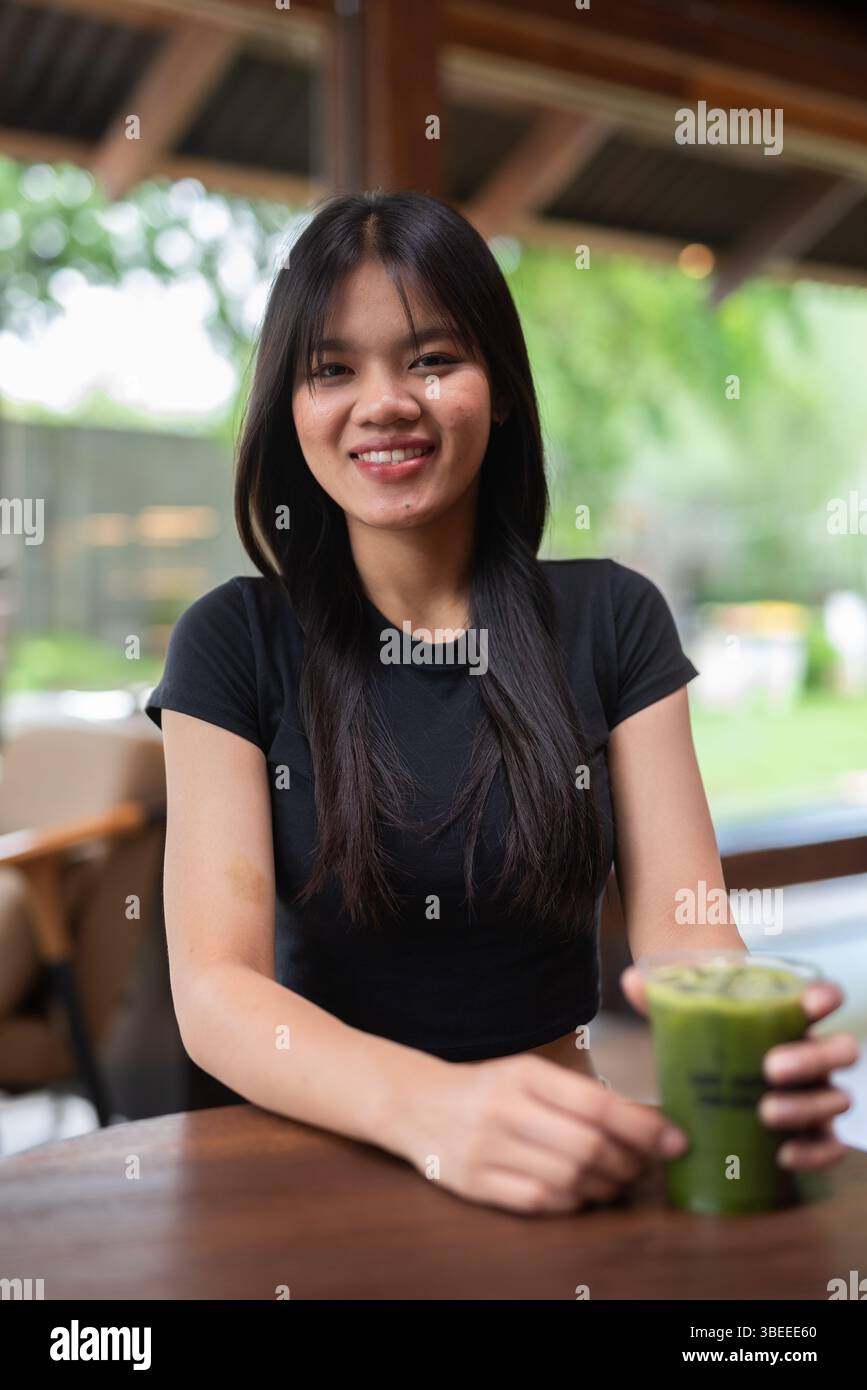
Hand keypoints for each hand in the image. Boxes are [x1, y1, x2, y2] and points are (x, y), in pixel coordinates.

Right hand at [400, 1051, 688, 1214]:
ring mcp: (485, 1150)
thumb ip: (579, 1095)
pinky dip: (571, 1201)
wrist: (416, 1104)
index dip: (643, 1126)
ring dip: (605, 1186)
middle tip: (642, 1166)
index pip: (595, 1103)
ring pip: (567, 1179)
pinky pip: (539, 1202)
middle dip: (627, 1162)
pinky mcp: (473, 1185)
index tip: (676, 1141)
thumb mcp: (530, 1075)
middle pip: (586, 1147)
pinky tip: (580, 1192)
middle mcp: (503, 1109)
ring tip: (617, 1180)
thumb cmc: (489, 1088)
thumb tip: (649, 1123)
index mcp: (524, 1074)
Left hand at [621, 964, 858, 1172]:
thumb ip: (662, 1000)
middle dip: (812, 1058)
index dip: (825, 996)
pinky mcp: (813, 1133)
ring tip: (766, 1113)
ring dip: (807, 1106)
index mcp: (789, 1019)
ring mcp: (816, 1094)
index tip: (812, 1002)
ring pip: (836, 1097)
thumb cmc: (708, 1046)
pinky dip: (814, 1153)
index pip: (821, 999)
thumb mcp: (686, 1023)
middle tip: (770, 1067)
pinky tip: (784, 1156)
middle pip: (840, 1050)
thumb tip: (632, 980)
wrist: (715, 1084)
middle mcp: (812, 1054)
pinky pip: (829, 1146)